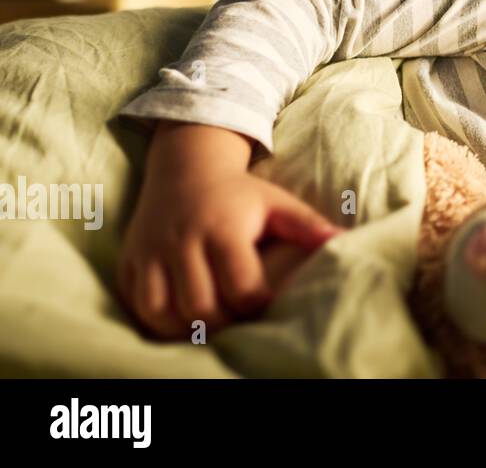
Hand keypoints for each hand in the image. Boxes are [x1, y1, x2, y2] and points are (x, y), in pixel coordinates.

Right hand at [117, 122, 342, 339]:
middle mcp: (183, 240)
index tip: (266, 304)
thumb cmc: (240, 193)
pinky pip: (137, 305)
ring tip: (210, 324)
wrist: (185, 167)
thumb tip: (345, 241)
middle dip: (223, 324)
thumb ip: (308, 225)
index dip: (257, 306)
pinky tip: (180, 320)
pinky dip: (157, 322)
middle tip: (238, 321)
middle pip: (201, 306)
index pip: (241, 287)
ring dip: (187, 329)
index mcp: (223, 228)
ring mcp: (151, 251)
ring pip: (162, 311)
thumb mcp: (276, 202)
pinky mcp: (130, 260)